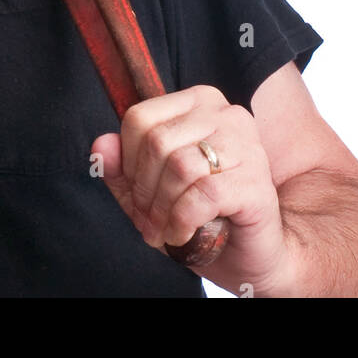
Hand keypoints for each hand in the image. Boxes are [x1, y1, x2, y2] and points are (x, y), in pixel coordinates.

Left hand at [90, 84, 293, 295]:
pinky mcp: (256, 181)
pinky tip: (182, 234)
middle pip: (157, 142)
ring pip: (179, 167)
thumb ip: (122, 170)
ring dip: (162, 210)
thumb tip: (101, 145)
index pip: (140, 117)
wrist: (253, 255)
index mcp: (199, 103)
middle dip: (143, 191)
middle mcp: (226, 114)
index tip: (135, 192)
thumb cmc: (202, 217)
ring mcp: (246, 145)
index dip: (128, 162)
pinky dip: (182, 221)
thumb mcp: (151, 193)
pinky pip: (202, 195)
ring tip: (162, 231)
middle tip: (147, 221)